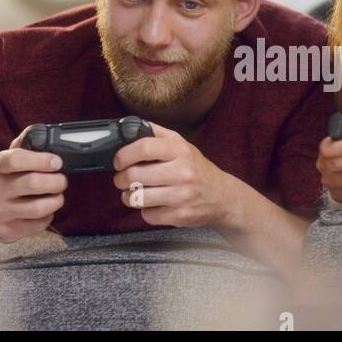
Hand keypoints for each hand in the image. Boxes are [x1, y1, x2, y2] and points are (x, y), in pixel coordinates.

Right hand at [0, 129, 67, 242]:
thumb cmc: (5, 181)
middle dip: (56, 182)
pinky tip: (45, 211)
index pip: (15, 159)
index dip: (41, 160)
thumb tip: (44, 132)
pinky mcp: (5, 231)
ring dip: (56, 201)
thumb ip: (26, 145)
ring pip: (38, 208)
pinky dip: (48, 217)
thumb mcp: (9, 160)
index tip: (57, 162)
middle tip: (62, 181)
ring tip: (57, 196)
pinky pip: (37, 225)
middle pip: (32, 183)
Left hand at [112, 123, 231, 227]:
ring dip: (129, 197)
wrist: (222, 196)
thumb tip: (126, 125)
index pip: (143, 148)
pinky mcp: (180, 216)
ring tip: (134, 193)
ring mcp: (182, 196)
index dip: (124, 155)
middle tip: (122, 179)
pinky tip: (153, 205)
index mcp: (180, 151)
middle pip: (135, 175)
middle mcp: (183, 172)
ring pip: (137, 198)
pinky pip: (148, 215)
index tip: (118, 161)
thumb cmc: (196, 169)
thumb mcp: (181, 145)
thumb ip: (156, 134)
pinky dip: (146, 211)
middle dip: (121, 179)